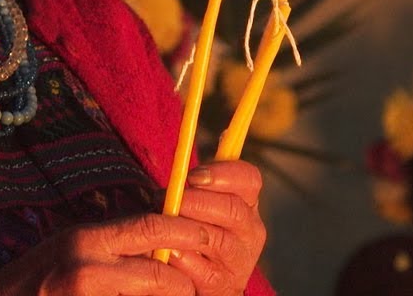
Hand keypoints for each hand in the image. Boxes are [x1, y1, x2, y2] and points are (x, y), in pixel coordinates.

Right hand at [0, 212, 213, 294]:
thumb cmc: (37, 279)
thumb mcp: (71, 248)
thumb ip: (114, 243)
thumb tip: (166, 239)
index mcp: (85, 239)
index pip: (150, 227)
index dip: (185, 231)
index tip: (206, 236)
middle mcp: (83, 266)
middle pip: (158, 273)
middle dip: (183, 285)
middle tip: (193, 287)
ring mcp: (80, 293)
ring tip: (173, 294)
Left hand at [168, 160, 266, 295]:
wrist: (205, 284)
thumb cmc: (197, 233)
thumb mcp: (204, 204)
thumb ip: (207, 177)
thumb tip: (224, 131)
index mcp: (248, 204)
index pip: (249, 179)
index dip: (223, 173)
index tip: (193, 175)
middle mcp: (251, 231)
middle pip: (232, 209)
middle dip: (196, 202)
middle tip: (167, 199)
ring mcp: (240, 260)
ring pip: (215, 239)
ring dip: (183, 228)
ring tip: (161, 224)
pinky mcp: (223, 285)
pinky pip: (200, 269)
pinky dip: (180, 258)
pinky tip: (166, 252)